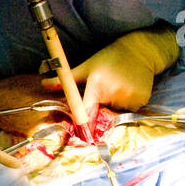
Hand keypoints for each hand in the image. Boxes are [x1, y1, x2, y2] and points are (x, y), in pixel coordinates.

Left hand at [43, 28, 177, 114]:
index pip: (87, 111)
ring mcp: (129, 97)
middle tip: (106, 88)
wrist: (139, 50)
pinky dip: (126, 104)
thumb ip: (66, 80)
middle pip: (101, 112)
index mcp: (97, 84)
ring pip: (115, 112)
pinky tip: (128, 88)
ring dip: (114, 105)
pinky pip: (129, 110)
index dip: (83, 123)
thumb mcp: (86, 67)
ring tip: (118, 86)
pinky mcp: (141, 100)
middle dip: (100, 106)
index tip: (80, 135)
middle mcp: (114, 92)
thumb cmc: (108, 58)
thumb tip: (43, 85)